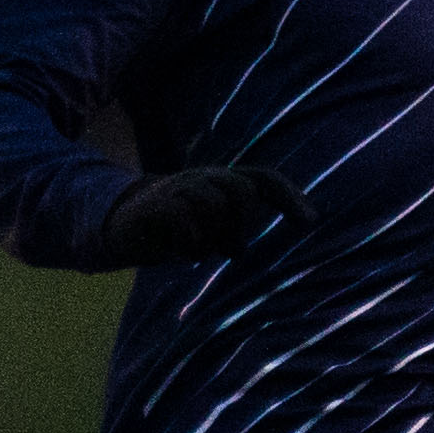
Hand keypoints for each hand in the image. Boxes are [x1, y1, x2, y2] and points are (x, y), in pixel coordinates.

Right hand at [94, 165, 314, 265]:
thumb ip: (230, 231)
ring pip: (213, 203)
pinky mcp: (157, 204)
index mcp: (222, 181)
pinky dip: (191, 241)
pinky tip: (186, 254)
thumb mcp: (209, 228)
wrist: (123, 225)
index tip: (310, 222)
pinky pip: (184, 218)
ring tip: (202, 252)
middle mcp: (204, 178)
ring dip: (214, 235)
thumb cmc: (176, 228)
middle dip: (243, 222)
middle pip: (241, 190)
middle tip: (234, 250)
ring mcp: (179, 187)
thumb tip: (240, 249)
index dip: (289, 197)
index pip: (264, 178)